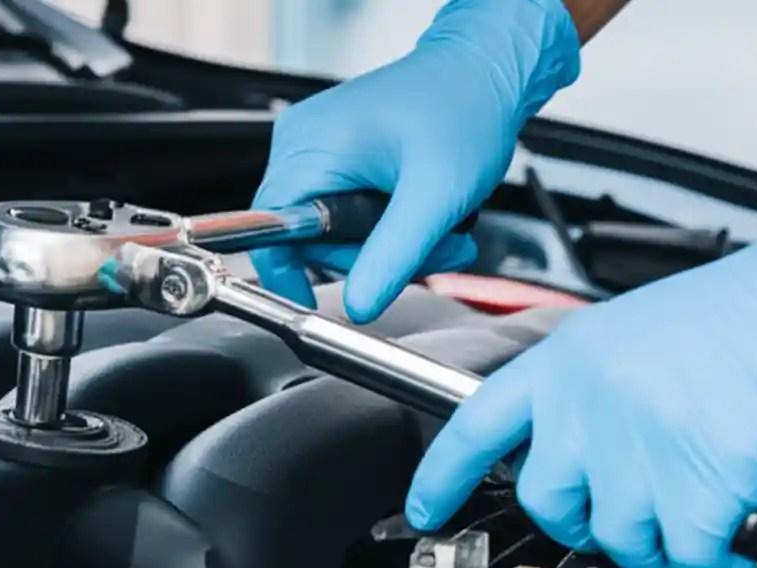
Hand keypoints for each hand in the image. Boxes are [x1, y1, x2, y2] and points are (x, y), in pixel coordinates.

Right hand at [251, 0, 580, 321]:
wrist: (485, 73)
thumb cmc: (465, 112)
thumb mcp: (435, 197)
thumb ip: (392, 257)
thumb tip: (358, 306)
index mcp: (312, 148)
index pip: (270, 230)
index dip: (289, 274)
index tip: (314, 300)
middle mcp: (303, 142)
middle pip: (309, 236)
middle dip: (373, 256)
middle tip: (428, 248)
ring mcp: (318, 144)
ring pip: (331, 228)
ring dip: (386, 243)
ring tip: (436, 228)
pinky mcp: (336, 151)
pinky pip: (343, 208)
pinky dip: (384, 222)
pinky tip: (417, 210)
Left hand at [406, 151, 756, 567]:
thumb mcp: (641, 335)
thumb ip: (598, 395)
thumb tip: (591, 461)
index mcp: (569, 357)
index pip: (475, 422)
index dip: (441, 473)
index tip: (425, 507)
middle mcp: (590, 398)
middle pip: (547, 502)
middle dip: (590, 522)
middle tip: (636, 512)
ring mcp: (638, 438)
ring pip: (618, 538)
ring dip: (661, 544)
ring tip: (700, 512)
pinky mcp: (698, 477)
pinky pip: (685, 558)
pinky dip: (713, 561)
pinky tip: (733, 533)